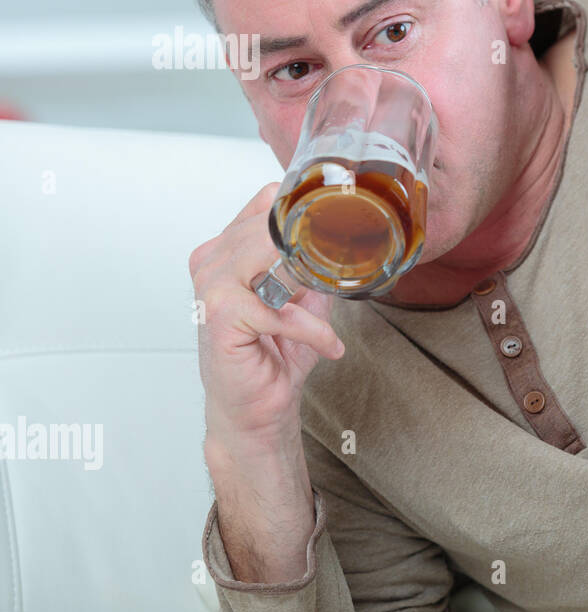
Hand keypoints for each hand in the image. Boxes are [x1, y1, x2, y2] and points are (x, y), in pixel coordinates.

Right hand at [189, 181, 343, 458]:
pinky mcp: (222, 316)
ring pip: (274, 258)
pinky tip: (328, 345)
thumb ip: (317, 265)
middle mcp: (212, 261)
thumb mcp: (305, 298)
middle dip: (314, 247)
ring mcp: (212, 286)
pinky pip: (280, 311)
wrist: (255, 407)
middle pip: (271, 226)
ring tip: (330, 303)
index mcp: (227, 249)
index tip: (342, 222)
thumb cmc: (274, 353)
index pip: (266, 203)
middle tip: (343, 269)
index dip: (304, 210)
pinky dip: (312, 330)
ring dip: (311, 284)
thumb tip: (352, 240)